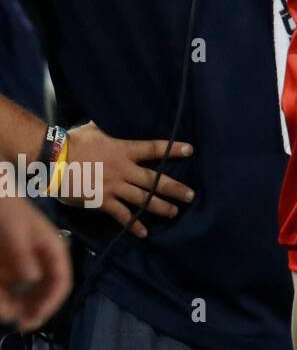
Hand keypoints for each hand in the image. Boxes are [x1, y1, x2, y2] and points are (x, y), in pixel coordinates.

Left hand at [0, 198, 71, 330]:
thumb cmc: (7, 210)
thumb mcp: (14, 230)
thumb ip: (23, 254)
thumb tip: (33, 279)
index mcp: (53, 250)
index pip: (62, 280)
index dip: (52, 302)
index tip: (36, 319)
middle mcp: (42, 261)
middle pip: (47, 291)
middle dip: (35, 309)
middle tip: (21, 325)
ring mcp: (25, 265)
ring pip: (28, 294)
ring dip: (19, 308)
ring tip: (6, 315)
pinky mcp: (10, 269)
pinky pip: (11, 289)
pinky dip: (7, 300)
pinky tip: (2, 306)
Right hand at [55, 123, 194, 238]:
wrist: (53, 160)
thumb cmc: (71, 142)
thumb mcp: (93, 129)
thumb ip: (107, 128)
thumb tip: (110, 118)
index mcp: (123, 150)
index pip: (154, 149)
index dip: (173, 149)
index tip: (190, 150)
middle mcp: (123, 170)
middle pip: (154, 180)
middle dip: (175, 188)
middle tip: (191, 195)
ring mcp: (113, 186)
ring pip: (143, 199)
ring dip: (160, 207)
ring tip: (175, 212)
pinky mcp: (101, 201)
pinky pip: (121, 215)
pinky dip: (133, 224)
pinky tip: (143, 232)